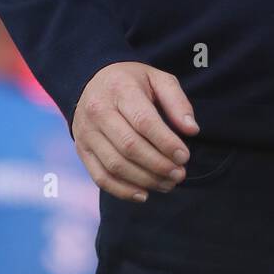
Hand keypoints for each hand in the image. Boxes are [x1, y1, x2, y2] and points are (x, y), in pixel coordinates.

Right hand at [71, 62, 199, 201]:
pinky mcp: (81, 150)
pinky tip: (144, 194)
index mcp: (120, 88)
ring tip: (168, 184)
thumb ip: (177, 102)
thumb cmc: (132, 82)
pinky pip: (100, 177)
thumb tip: (192, 130)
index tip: (184, 156)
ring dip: (145, 180)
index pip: (144, 121)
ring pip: (115, 165)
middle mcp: (98, 110)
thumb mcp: (157, 79)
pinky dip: (122, 191)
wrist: (92, 81)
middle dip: (158, 165)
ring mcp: (86, 132)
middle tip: (180, 174)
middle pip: (129, 146)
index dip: (166, 142)